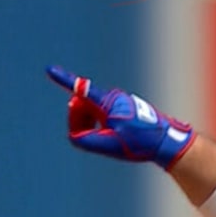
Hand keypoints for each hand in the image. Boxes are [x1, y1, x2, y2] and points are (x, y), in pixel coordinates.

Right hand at [46, 65, 195, 168]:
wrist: (165, 141)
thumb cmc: (139, 142)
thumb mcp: (109, 146)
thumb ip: (85, 140)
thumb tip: (73, 135)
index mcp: (108, 104)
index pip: (82, 90)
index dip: (64, 81)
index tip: (50, 70)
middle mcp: (112, 98)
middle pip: (82, 106)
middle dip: (80, 121)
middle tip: (92, 138)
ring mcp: (117, 101)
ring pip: (91, 110)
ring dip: (91, 124)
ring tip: (108, 139)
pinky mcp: (121, 107)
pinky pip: (100, 113)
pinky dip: (99, 124)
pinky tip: (111, 135)